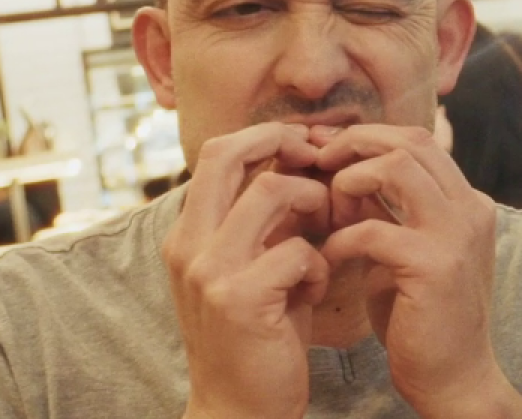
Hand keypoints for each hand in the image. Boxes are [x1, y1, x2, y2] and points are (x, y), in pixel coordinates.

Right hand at [164, 123, 332, 418]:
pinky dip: (320, 264)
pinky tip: (316, 289)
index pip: (218, 152)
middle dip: (284, 141)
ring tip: (326, 235)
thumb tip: (308, 162)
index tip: (308, 144)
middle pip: (229, 153)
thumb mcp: (258, 264)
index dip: (267, 135)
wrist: (240, 408)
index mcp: (190, 232)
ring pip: (273, 189)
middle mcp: (189, 245)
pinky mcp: (239, 299)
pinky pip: (298, 249)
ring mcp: (209, 271)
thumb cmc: (262, 331)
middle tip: (322, 157)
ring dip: (315, 202)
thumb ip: (270, 219)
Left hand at [311, 124, 521, 417]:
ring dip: (351, 178)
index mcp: (467, 202)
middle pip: (410, 140)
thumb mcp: (407, 252)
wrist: (454, 378)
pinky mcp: (435, 265)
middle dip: (356, 143)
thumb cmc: (422, 318)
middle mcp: (470, 208)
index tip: (327, 151)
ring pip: (398, 165)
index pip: (419, 141)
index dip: (370, 137)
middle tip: (317, 162)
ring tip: (328, 205)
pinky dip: (342, 238)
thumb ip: (388, 213)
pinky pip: (374, 229)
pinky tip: (329, 258)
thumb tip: (345, 177)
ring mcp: (457, 233)